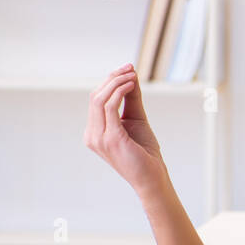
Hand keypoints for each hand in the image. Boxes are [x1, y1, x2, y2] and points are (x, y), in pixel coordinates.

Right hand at [84, 63, 166, 198]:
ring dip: (117, 82)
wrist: (152, 177)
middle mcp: (92, 135)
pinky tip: (132, 85)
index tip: (128, 69)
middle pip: (95, 96)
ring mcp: (98, 138)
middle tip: (130, 68)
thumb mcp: (136, 119)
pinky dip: (120, 91)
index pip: (96, 99)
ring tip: (133, 75)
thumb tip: (131, 75)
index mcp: (95, 131)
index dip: (110, 81)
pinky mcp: (110, 138)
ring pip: (99, 99)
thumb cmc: (144, 152)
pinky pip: (109, 107)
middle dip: (113, 78)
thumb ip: (132, 99)